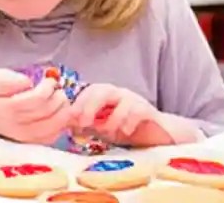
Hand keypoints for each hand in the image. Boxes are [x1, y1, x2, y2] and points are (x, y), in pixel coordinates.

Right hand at [0, 68, 71, 144]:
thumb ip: (9, 79)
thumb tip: (28, 82)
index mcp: (8, 109)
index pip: (37, 100)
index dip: (48, 89)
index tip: (50, 81)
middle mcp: (17, 126)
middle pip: (48, 114)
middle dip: (59, 100)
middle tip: (58, 90)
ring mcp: (24, 138)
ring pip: (53, 129)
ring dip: (63, 113)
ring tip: (61, 101)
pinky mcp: (28, 143)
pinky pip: (50, 138)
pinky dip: (59, 126)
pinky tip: (58, 115)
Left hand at [70, 83, 197, 146]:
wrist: (157, 135)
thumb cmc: (126, 129)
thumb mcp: (103, 128)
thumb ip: (87, 125)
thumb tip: (66, 125)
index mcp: (105, 96)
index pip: (88, 91)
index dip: (78, 103)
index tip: (70, 119)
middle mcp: (119, 94)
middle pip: (101, 89)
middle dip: (89, 105)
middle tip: (83, 122)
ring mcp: (134, 100)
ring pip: (120, 98)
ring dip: (110, 117)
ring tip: (105, 132)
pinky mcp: (149, 111)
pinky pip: (137, 110)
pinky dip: (128, 120)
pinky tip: (125, 131)